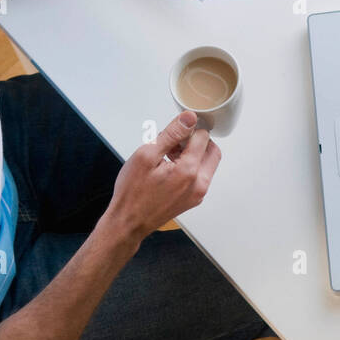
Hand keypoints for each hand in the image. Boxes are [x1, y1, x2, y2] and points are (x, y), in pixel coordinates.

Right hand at [102, 111, 221, 242]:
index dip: (188, 129)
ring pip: (207, 162)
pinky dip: (190, 166)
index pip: (203, 137)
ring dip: (193, 153)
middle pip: (211, 150)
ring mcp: (198, 194)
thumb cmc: (132, 191)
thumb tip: (189, 117)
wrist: (128, 222)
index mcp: (189, 171)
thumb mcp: (146, 155)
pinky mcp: (194, 199)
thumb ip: (171, 134)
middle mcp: (199, 184)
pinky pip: (200, 175)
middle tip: (173, 142)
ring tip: (168, 155)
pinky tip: (169, 167)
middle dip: (196, 141)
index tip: (174, 131)